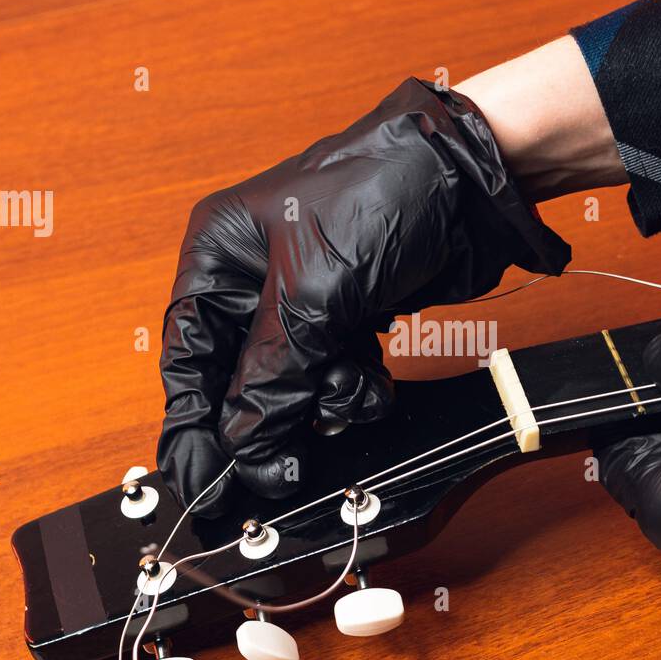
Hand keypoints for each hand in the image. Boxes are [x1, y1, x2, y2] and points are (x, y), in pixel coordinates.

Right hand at [158, 78, 569, 511]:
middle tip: (275, 474)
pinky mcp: (351, 314)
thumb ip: (272, 375)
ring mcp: (306, 299)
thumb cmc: (380, 193)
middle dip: (266, 420)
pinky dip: (354, 388)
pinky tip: (373, 381)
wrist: (472, 179)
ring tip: (349, 390)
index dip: (191, 421)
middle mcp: (254, 278)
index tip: (198, 479)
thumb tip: (243, 441)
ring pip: (293, 384)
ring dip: (321, 401)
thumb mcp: (311, 293)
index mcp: (219, 255)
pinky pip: (335, 375)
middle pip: (240, 377)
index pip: (188, 353)